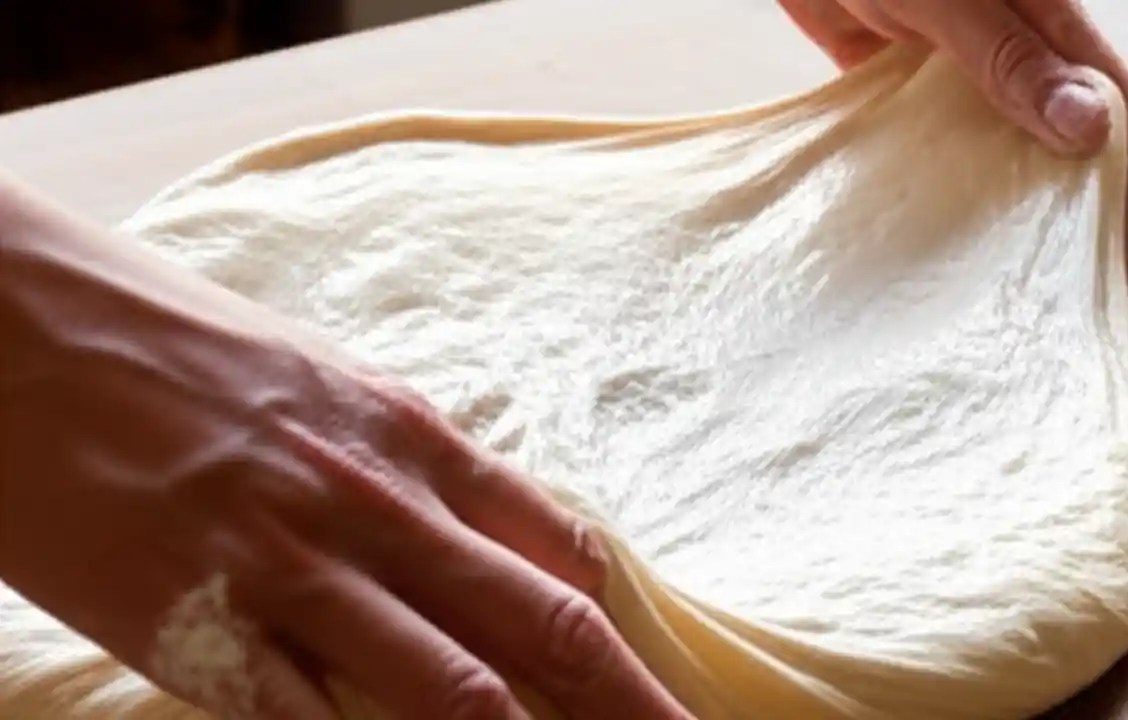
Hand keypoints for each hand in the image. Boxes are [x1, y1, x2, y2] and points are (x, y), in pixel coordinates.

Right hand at [0, 179, 689, 719]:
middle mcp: (380, 503)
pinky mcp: (201, 624)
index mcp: (415, 441)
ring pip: (451, 688)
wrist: (31, 329)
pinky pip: (310, 717)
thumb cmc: (186, 354)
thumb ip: (416, 473)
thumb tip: (498, 541)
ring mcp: (294, 565)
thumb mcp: (328, 394)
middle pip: (543, 626)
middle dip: (629, 708)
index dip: (631, 638)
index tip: (671, 696)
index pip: (564, 552)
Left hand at [779, 0, 1127, 278]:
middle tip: (1061, 279)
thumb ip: (1009, 59)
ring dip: (1010, 199)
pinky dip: (944, 180)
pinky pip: (937, 140)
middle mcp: (1017, 49)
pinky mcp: (906, 83)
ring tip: (1006, 270)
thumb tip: (1089, 130)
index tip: (1112, 257)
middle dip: (1075, 205)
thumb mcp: (949, 1)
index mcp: (1053, 23)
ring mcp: (961, 69)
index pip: (1116, 113)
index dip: (1124, 187)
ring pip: (1004, 145)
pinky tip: (939, 229)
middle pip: (1068, 138)